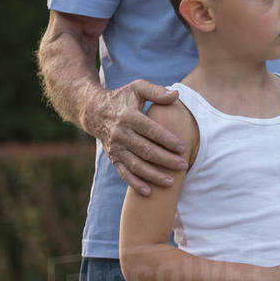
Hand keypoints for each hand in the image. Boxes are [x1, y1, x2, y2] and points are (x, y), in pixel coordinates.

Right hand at [87, 79, 187, 194]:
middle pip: (146, 150)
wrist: (95, 111)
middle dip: (166, 160)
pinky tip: (148, 192)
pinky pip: (124, 173)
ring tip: (171, 181)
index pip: (151, 131)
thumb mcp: (137, 88)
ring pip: (137, 165)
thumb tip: (176, 95)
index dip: (168, 140)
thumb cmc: (123, 98)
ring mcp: (116, 148)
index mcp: (128, 116)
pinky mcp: (113, 157)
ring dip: (154, 175)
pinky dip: (135, 184)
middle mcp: (120, 134)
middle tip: (184, 165)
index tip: (183, 148)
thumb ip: (156, 91)